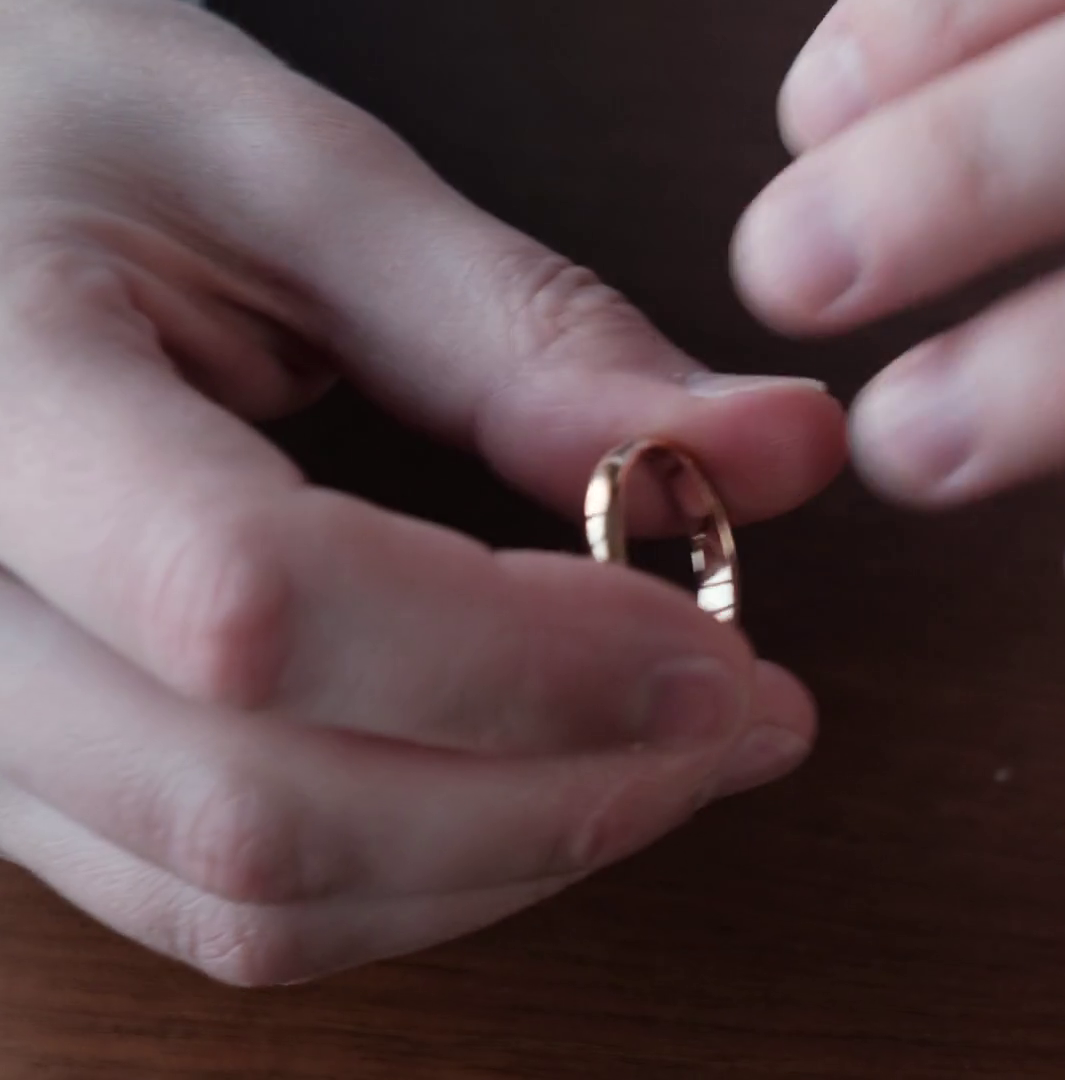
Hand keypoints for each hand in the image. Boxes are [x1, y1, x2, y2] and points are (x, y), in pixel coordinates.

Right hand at [0, 0, 844, 983]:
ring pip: (250, 901)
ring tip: (673, 754)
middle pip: (261, 809)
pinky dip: (422, 877)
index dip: (526, 660)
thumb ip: (531, 332)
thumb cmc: (59, 132)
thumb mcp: (287, 175)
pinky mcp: (18, 775)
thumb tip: (779, 449)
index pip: (252, 601)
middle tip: (747, 716)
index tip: (719, 644)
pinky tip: (542, 782)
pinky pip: (222, 904)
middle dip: (560, 791)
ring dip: (510, 855)